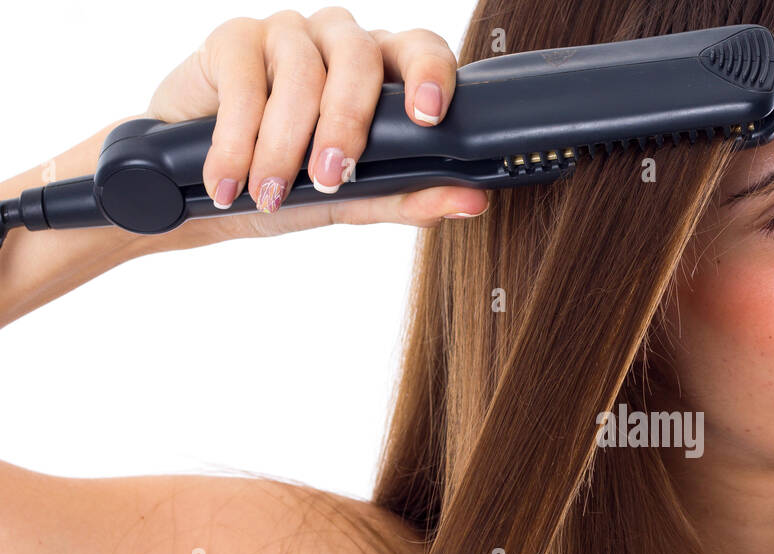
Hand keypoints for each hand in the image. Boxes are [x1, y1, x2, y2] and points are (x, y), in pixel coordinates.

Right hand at [145, 7, 488, 245]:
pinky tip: (228, 182)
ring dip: (284, 146)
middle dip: (347, 124)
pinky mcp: (233, 38)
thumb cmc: (290, 182)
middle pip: (360, 60)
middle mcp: (340, 42)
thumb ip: (411, 198)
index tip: (429, 115)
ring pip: (300, 75)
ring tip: (270, 195)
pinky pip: (244, 82)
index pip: (421, 50)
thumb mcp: (354, 199)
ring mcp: (288, 34)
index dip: (430, 74)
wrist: (202, 187)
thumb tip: (473, 202)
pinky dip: (236, 141)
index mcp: (382, 72)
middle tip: (332, 179)